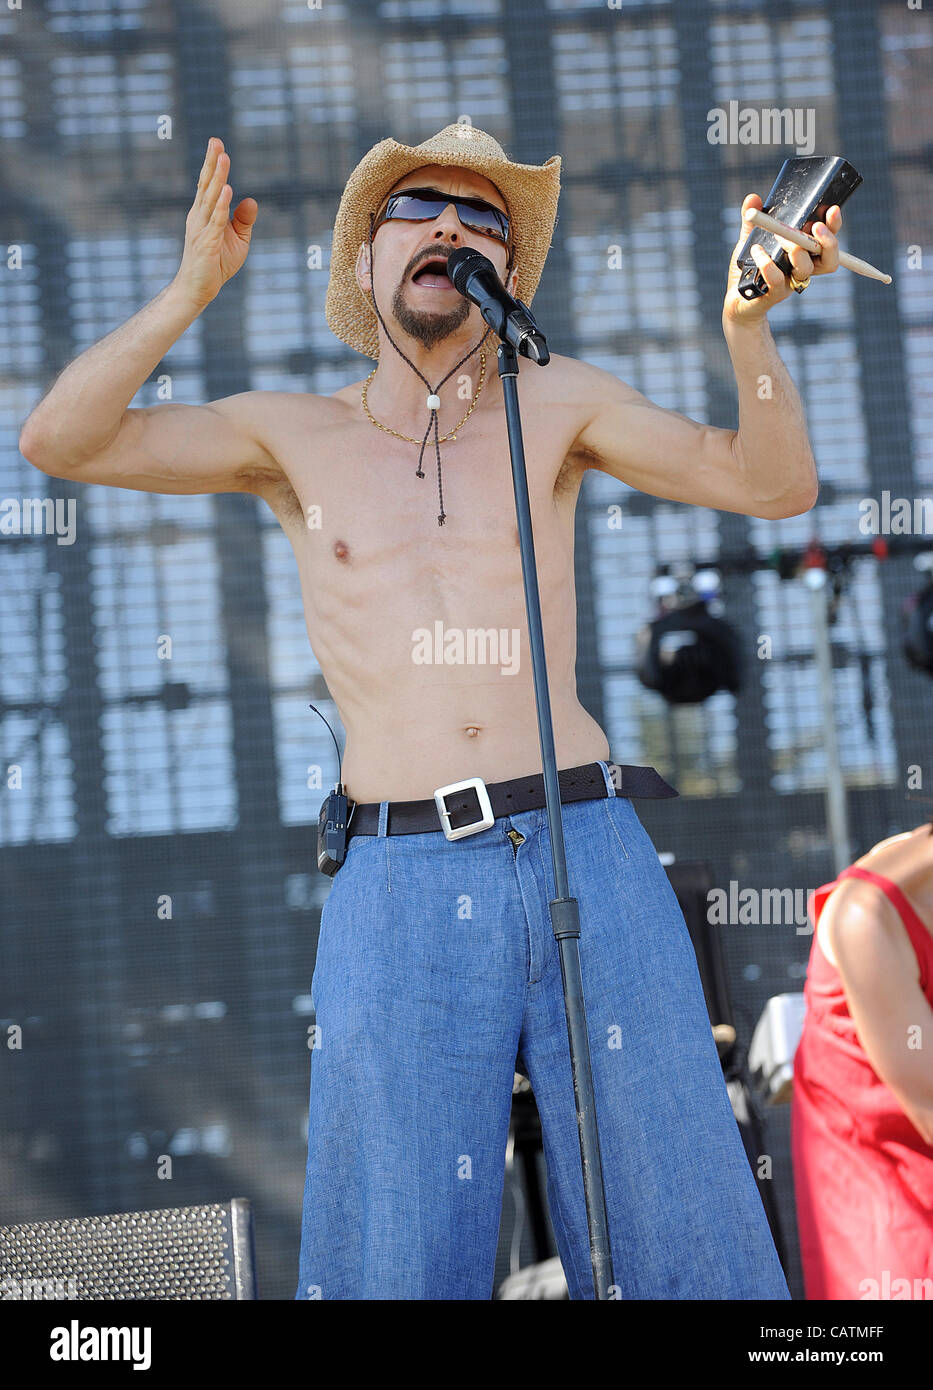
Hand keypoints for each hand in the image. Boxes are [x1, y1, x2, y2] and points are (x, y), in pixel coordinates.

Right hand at [174, 137, 257, 309]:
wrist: (198, 289)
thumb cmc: (216, 263)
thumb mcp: (237, 239)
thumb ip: (243, 219)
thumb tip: (251, 199)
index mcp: (205, 213)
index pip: (208, 184)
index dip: (212, 164)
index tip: (216, 144)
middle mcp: (200, 216)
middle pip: (207, 185)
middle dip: (212, 163)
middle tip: (216, 141)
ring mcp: (202, 229)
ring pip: (211, 199)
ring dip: (218, 178)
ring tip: (224, 158)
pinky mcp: (208, 244)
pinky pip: (217, 221)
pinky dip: (222, 205)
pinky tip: (228, 190)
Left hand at [722, 193, 841, 326]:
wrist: (737, 301)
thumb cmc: (750, 269)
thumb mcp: (751, 240)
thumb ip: (753, 220)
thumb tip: (753, 197)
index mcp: (804, 253)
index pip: (828, 240)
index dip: (834, 226)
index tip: (832, 209)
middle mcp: (802, 269)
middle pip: (830, 258)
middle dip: (827, 241)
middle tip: (815, 227)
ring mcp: (789, 283)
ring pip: (805, 269)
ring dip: (796, 249)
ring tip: (778, 235)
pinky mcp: (773, 295)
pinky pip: (776, 280)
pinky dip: (767, 264)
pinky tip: (757, 251)